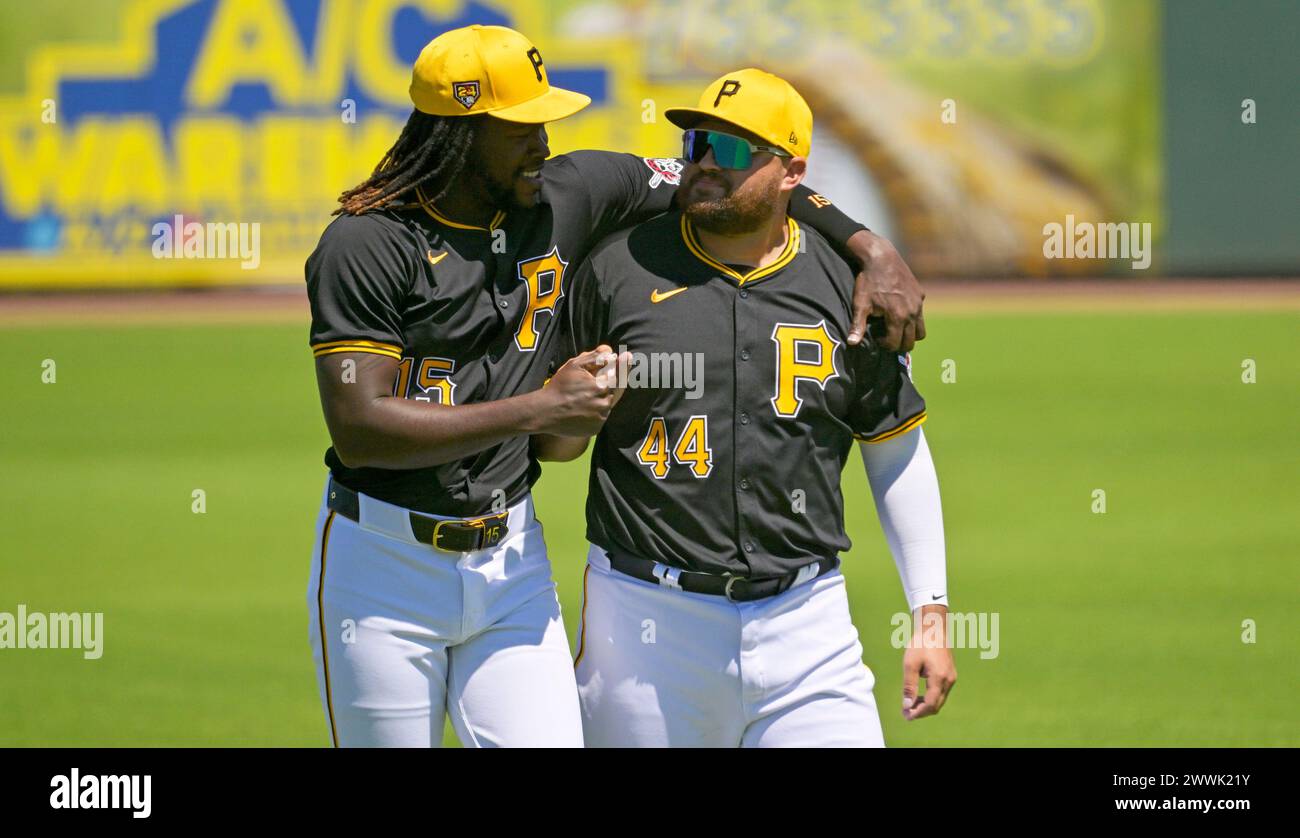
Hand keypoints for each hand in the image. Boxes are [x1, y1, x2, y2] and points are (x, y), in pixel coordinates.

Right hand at [536, 345, 628, 436]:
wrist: (546, 412)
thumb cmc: (560, 386)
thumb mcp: (575, 366)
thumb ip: (595, 357)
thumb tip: (611, 352)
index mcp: (602, 387)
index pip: (619, 376)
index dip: (621, 367)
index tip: (626, 357)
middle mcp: (604, 404)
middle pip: (615, 391)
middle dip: (609, 384)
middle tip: (597, 381)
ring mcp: (601, 418)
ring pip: (608, 404)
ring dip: (602, 398)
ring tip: (584, 395)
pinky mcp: (596, 429)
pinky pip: (601, 417)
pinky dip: (596, 411)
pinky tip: (583, 407)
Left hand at [847, 230, 925, 351]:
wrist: (881, 257)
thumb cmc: (868, 281)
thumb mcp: (860, 304)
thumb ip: (858, 325)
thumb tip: (851, 343)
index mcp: (898, 316)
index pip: (894, 344)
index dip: (883, 344)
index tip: (876, 337)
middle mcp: (912, 312)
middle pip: (910, 342)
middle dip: (897, 343)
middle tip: (886, 336)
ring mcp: (918, 303)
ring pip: (920, 331)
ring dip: (909, 334)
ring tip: (895, 328)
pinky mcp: (921, 294)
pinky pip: (920, 314)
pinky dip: (912, 319)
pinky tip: (898, 310)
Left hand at [901, 604, 956, 720]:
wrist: (934, 628)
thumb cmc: (920, 643)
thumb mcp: (910, 664)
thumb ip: (909, 686)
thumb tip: (907, 705)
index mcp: (939, 678)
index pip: (930, 704)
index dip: (918, 712)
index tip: (906, 715)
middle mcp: (949, 680)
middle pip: (936, 705)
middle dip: (921, 712)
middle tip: (905, 713)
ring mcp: (951, 678)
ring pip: (939, 700)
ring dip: (926, 706)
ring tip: (909, 705)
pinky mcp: (950, 675)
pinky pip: (941, 693)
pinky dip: (931, 698)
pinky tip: (919, 696)